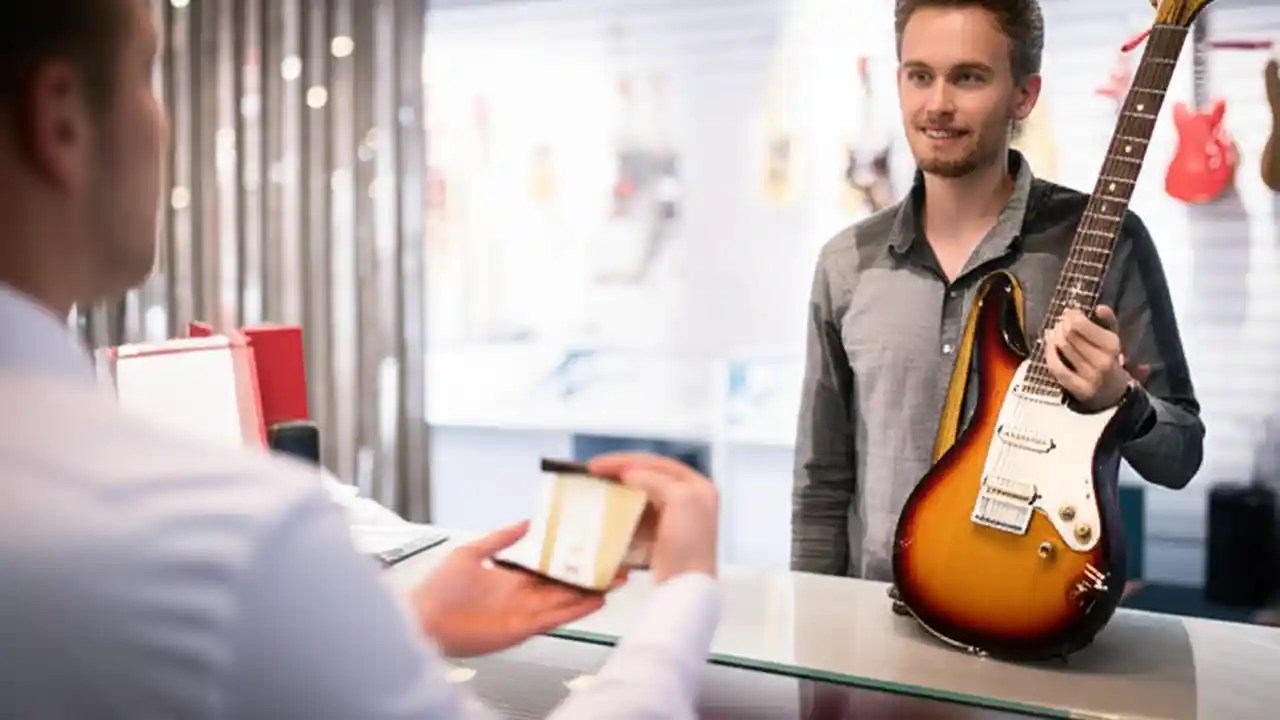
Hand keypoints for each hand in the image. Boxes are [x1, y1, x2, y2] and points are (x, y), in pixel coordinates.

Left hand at [410, 521, 622, 657]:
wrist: (423, 621)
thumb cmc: (437, 589)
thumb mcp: (470, 552)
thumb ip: (500, 538)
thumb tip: (525, 522)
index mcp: (510, 577)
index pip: (548, 567)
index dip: (570, 559)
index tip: (589, 547)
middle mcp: (521, 595)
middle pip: (563, 584)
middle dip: (589, 575)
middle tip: (614, 564)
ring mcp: (525, 612)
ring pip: (566, 600)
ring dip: (590, 592)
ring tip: (615, 581)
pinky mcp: (523, 628)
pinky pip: (556, 618)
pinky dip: (577, 610)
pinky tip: (596, 600)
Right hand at [586, 452, 718, 583]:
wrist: (686, 588)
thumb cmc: (689, 544)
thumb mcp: (680, 500)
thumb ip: (655, 480)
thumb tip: (629, 473)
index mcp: (698, 486)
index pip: (658, 463)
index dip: (627, 461)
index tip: (599, 465)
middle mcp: (691, 498)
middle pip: (650, 475)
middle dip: (621, 471)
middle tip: (594, 471)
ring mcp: (677, 517)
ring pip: (643, 492)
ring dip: (620, 487)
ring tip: (597, 485)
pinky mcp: (663, 535)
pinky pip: (640, 512)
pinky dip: (623, 507)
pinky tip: (608, 507)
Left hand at [1043, 305, 1130, 410]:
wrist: (1113, 391)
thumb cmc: (1109, 357)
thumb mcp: (1113, 337)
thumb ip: (1108, 320)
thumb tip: (1099, 307)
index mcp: (1111, 345)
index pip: (1080, 325)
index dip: (1071, 316)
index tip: (1070, 313)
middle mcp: (1102, 361)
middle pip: (1068, 335)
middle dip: (1062, 325)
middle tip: (1061, 323)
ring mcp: (1089, 376)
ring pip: (1061, 348)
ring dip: (1054, 336)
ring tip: (1055, 332)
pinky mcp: (1077, 388)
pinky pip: (1055, 366)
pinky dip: (1049, 353)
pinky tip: (1050, 345)